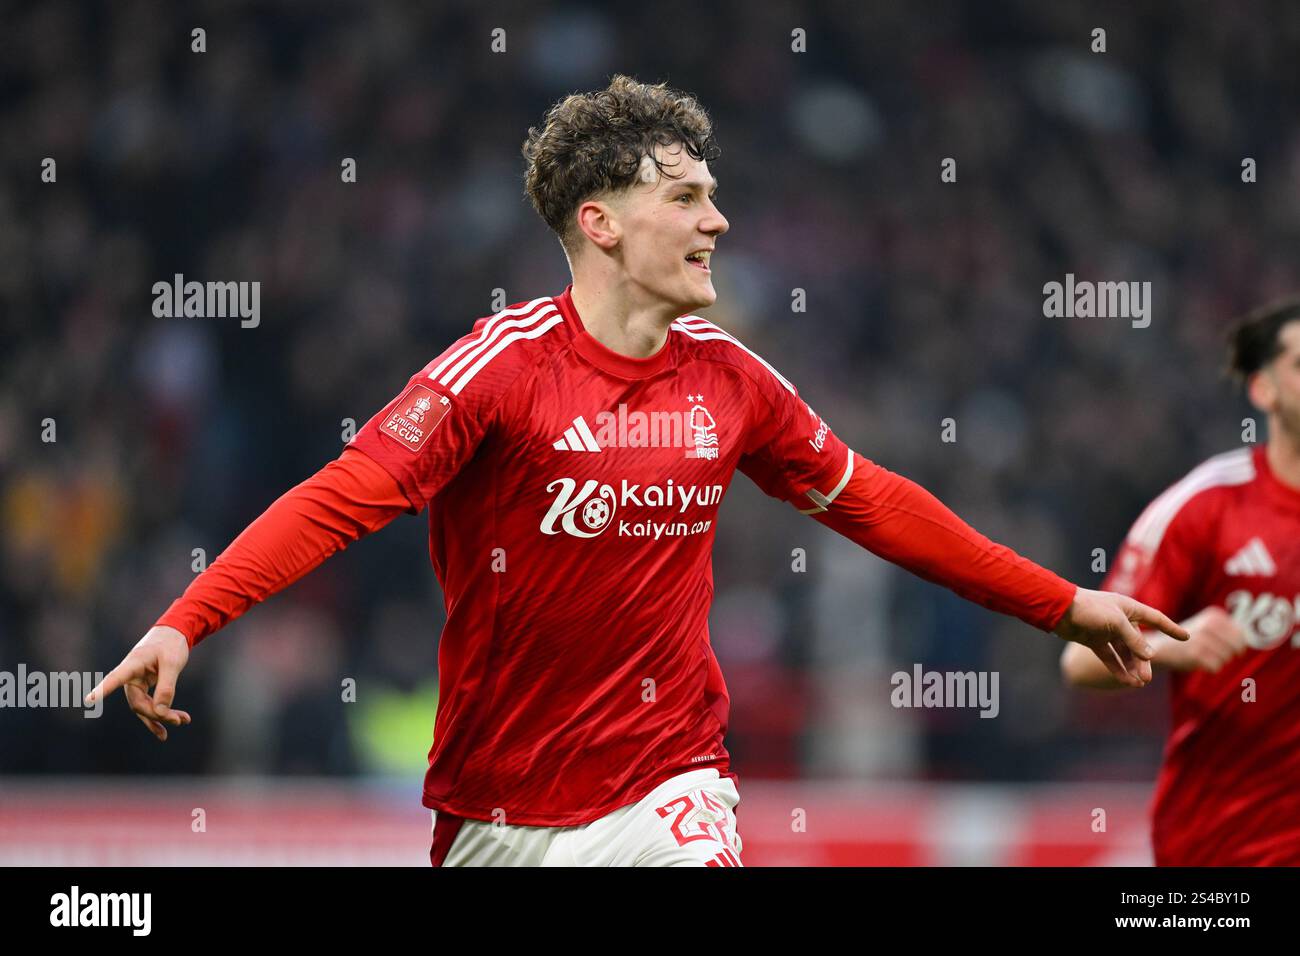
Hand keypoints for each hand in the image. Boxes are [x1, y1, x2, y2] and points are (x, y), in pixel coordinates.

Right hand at [85, 626, 192, 740]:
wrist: (173, 634)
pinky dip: (159, 716)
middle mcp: (130, 676)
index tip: (89, 700)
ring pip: (144, 707)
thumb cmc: (171, 644)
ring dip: (161, 717)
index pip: (115, 678)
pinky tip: (165, 731)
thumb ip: (167, 686)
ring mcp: (136, 683)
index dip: (103, 689)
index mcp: (133, 664)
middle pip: (137, 703)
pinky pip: (148, 706)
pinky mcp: (143, 688)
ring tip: (183, 721)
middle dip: (157, 714)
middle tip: (179, 720)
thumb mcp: (173, 663)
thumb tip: (160, 712)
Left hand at [1053, 587, 1189, 687]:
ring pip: (1124, 652)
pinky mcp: (1095, 640)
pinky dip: (1118, 668)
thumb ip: (1133, 639)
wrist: (1059, 610)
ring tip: (1138, 683)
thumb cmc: (1089, 609)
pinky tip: (1126, 681)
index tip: (1186, 638)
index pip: (1156, 619)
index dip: (1170, 628)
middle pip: (1138, 643)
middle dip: (1143, 661)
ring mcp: (1107, 631)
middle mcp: (1120, 620)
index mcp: (1129, 608)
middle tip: (1147, 679)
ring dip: (1131, 667)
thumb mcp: (1116, 622)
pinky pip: (1110, 657)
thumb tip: (1150, 655)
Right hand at [1153, 606, 1247, 673]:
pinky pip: (1216, 667)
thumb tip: (1244, 644)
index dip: (1237, 645)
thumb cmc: (1190, 640)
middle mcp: (1208, 625)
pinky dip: (1210, 668)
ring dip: (1218, 661)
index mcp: (1214, 616)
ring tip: (1203, 656)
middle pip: (1236, 647)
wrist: (1162, 647)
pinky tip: (1198, 662)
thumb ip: (1229, 632)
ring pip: (1227, 658)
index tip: (1224, 646)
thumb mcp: (1208, 627)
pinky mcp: (1195, 654)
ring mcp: (1201, 639)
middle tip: (1214, 653)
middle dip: (1229, 654)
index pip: (1241, 635)